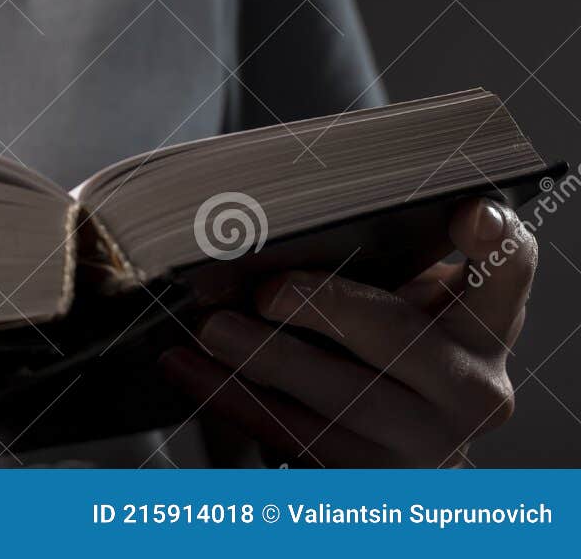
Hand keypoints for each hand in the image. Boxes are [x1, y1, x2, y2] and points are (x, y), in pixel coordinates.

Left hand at [161, 198, 533, 466]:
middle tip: (266, 291)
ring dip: (264, 359)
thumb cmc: (376, 355)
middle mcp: (471, 388)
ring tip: (210, 329)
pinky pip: (292, 438)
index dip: (497, 241)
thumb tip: (271, 229)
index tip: (467, 213)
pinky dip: (232, 398)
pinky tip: (188, 369)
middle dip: (325, 308)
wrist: (384, 450)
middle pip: (400, 334)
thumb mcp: (391, 305)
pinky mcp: (372, 482)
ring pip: (340, 399)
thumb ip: (365, 267)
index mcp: (482, 326)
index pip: (507, 270)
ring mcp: (426, 444)